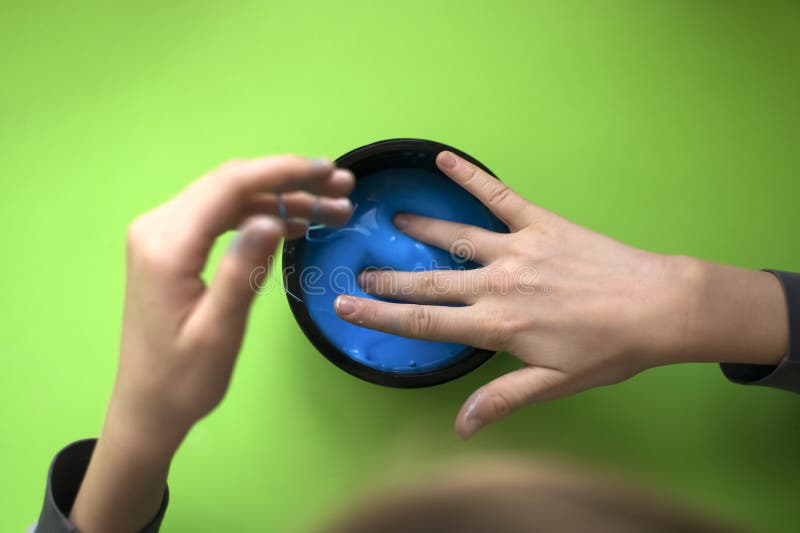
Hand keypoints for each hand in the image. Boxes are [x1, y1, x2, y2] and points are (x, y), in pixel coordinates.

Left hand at [71, 155, 353, 532]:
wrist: (147, 407)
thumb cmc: (184, 379)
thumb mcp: (219, 330)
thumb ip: (241, 270)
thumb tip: (272, 219)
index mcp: (166, 245)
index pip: (231, 187)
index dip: (284, 172)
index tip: (330, 173)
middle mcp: (158, 227)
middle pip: (232, 184)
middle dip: (290, 180)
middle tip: (343, 189)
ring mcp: (162, 235)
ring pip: (230, 198)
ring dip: (280, 198)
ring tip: (332, 209)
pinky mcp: (172, 247)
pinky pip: (221, 216)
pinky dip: (260, 215)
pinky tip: (296, 224)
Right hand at [334, 151, 787, 438]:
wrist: (659, 307)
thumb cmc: (609, 350)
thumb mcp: (555, 382)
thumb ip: (503, 398)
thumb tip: (461, 426)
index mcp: (496, 326)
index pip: (425, 322)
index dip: (381, 316)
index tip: (347, 306)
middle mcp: (497, 285)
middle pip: (429, 281)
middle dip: (389, 278)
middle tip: (360, 270)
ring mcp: (517, 249)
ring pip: (456, 237)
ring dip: (421, 228)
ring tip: (394, 219)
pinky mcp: (540, 224)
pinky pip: (498, 196)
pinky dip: (471, 177)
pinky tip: (447, 159)